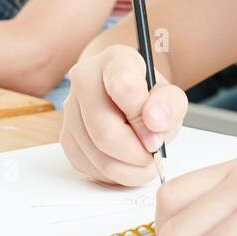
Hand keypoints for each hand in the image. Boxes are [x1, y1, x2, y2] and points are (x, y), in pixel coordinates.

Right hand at [61, 44, 187, 185]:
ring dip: (129, 169)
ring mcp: (70, 110)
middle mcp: (84, 81)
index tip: (157, 131)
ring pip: (98, 156)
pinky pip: (90, 168)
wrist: (126, 95)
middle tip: (154, 154)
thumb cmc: (147, 95)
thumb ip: (170, 105)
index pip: (123, 86)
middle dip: (137, 154)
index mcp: (115, 61)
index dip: (144, 118)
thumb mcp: (169, 95)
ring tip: (144, 159)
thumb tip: (155, 122)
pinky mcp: (66, 137)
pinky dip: (115, 174)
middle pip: (105, 133)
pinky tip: (126, 162)